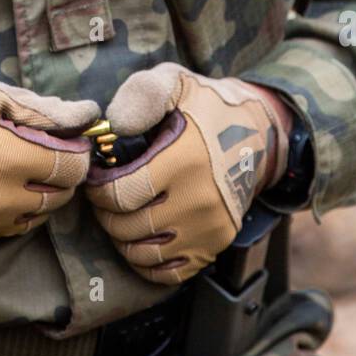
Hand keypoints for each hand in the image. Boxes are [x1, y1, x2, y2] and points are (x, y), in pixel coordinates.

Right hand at [0, 80, 97, 244]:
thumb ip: (43, 110)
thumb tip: (86, 114)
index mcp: (12, 161)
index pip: (70, 168)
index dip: (78, 153)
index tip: (72, 142)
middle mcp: (2, 201)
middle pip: (57, 197)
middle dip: (61, 176)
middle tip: (48, 154)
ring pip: (33, 218)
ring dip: (38, 196)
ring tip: (21, 170)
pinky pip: (3, 229)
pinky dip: (10, 211)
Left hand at [85, 64, 290, 284]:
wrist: (258, 133)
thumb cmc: (206, 106)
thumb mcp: (176, 82)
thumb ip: (143, 95)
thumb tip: (114, 125)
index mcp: (185, 160)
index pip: (122, 195)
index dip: (98, 190)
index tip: (97, 178)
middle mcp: (199, 201)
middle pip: (128, 227)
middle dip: (105, 213)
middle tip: (105, 197)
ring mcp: (210, 228)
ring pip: (144, 254)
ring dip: (122, 238)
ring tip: (122, 215)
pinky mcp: (217, 244)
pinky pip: (169, 273)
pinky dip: (147, 262)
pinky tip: (142, 237)